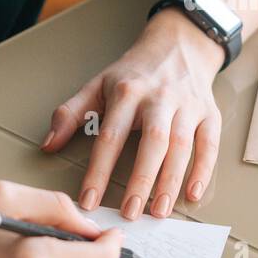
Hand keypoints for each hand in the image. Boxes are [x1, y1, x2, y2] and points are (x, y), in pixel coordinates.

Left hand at [41, 8, 223, 219]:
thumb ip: (70, 114)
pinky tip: (192, 193)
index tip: (89, 200)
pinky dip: (203, 170)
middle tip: (130, 213)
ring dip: (170, 181)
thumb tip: (48, 144)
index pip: (109, 136)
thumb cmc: (134, 72)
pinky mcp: (209, 113)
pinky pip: (209, 144)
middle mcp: (158, 98)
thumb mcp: (98, 85)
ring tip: (158, 211)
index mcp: (126, 92)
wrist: (177, 45)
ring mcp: (187, 105)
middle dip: (140, 180)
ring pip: (180, 146)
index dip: (98, 171)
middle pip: (151, 142)